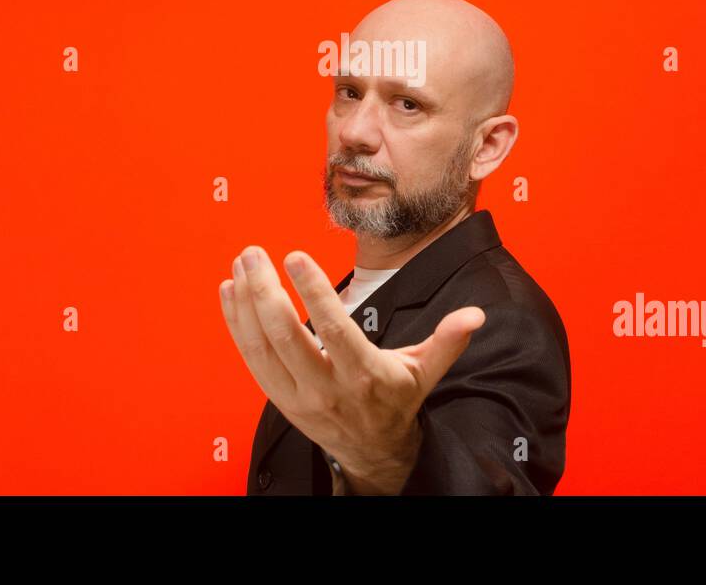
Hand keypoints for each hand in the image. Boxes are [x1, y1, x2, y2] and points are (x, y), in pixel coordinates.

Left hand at [220, 245, 485, 494]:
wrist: (373, 453)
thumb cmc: (397, 400)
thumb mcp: (425, 372)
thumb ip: (448, 341)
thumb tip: (476, 315)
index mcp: (364, 375)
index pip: (333, 329)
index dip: (313, 291)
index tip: (295, 256)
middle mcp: (326, 388)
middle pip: (285, 336)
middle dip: (265, 290)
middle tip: (254, 253)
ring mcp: (297, 396)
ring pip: (261, 347)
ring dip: (245, 303)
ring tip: (241, 264)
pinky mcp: (278, 399)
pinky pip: (250, 358)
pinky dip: (235, 324)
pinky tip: (229, 292)